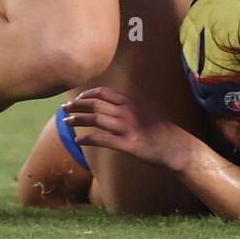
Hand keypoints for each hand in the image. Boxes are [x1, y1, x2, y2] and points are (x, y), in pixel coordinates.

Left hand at [62, 86, 195, 172]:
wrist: (176, 146)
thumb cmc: (159, 129)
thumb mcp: (144, 111)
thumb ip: (127, 107)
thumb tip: (110, 105)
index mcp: (131, 102)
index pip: (104, 92)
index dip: (87, 95)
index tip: (77, 99)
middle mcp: (128, 112)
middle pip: (95, 104)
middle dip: (76, 106)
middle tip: (64, 110)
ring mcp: (128, 128)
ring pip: (96, 119)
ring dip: (77, 120)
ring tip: (66, 123)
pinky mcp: (128, 144)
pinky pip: (102, 140)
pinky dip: (87, 139)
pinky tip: (77, 140)